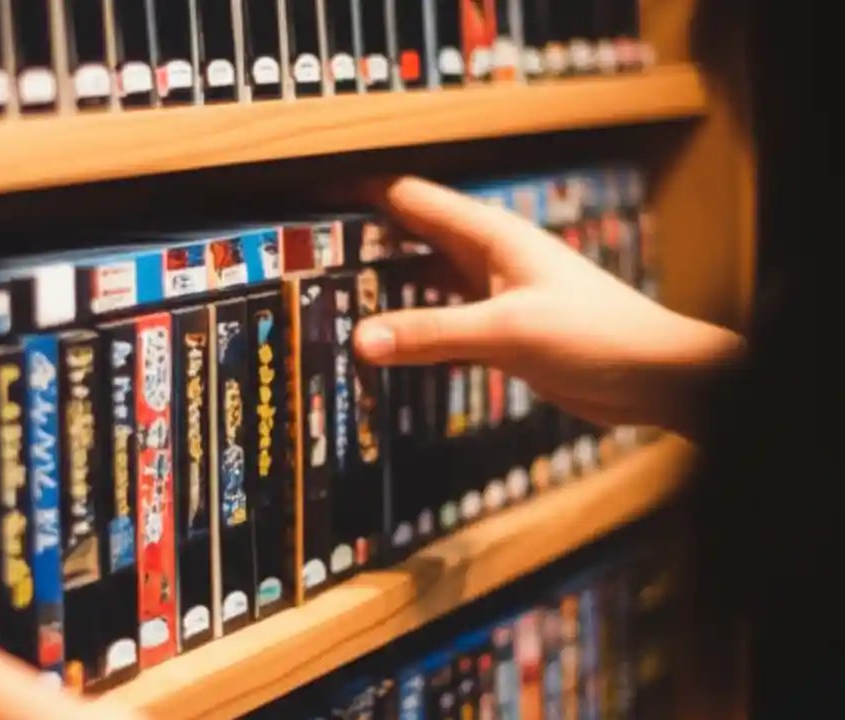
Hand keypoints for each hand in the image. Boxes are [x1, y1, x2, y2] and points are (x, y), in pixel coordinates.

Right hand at [349, 176, 743, 437]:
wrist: (655, 375)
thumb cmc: (596, 335)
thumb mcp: (505, 330)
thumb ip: (431, 334)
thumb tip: (360, 339)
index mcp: (489, 235)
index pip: (410, 199)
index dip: (359, 192)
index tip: (311, 197)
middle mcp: (487, 257)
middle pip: (410, 237)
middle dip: (362, 242)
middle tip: (307, 257)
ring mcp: (493, 293)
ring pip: (424, 280)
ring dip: (385, 288)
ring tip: (332, 299)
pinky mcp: (500, 329)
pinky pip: (441, 319)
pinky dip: (411, 327)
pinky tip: (383, 343)